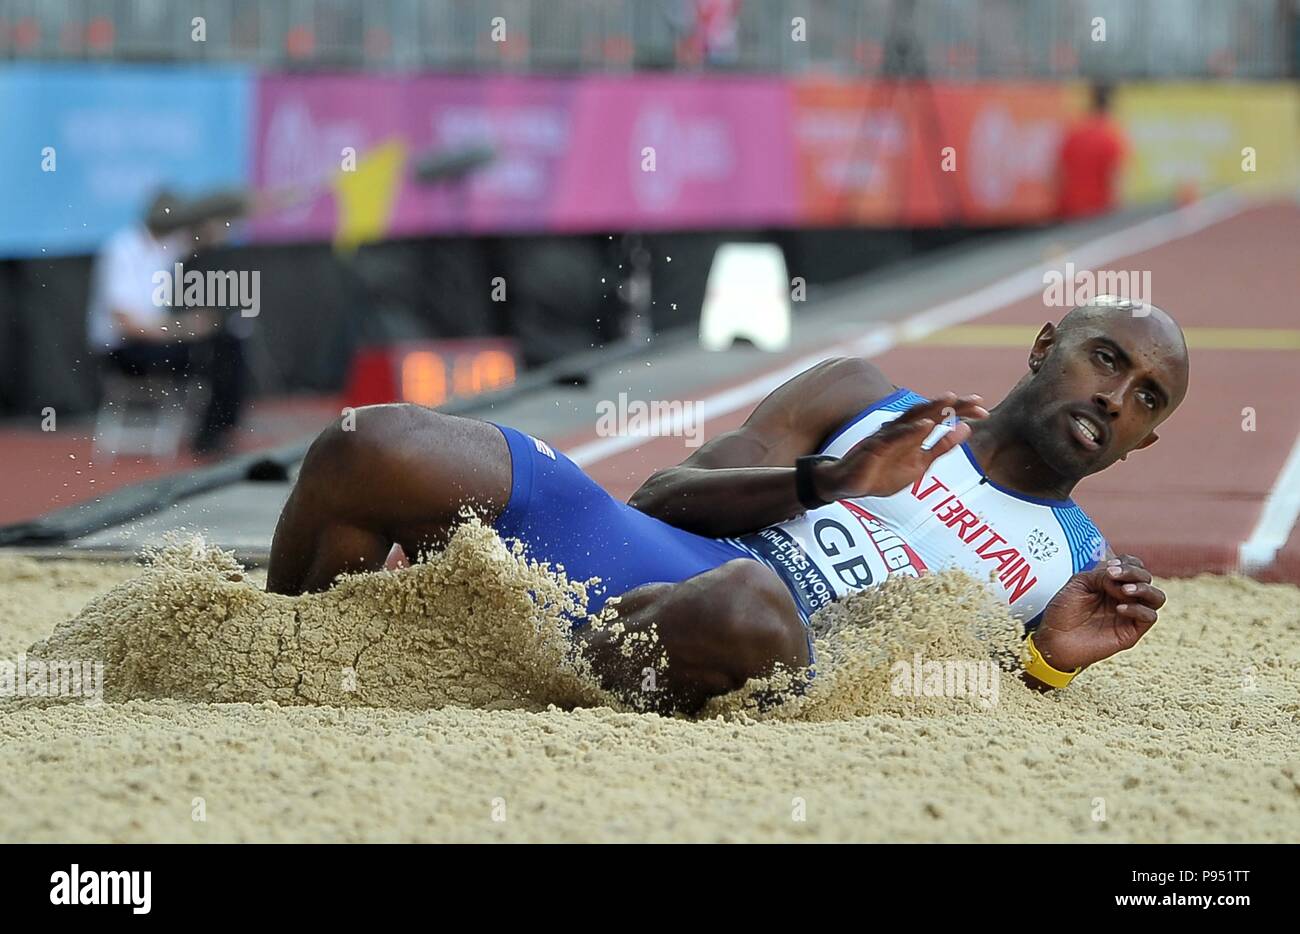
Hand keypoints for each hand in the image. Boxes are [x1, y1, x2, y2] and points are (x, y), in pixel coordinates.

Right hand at [817, 393, 987, 499]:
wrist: (848, 484)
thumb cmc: (882, 472)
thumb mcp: (919, 464)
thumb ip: (941, 447)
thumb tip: (966, 429)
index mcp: (914, 432)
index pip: (941, 417)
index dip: (962, 411)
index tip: (984, 410)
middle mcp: (902, 428)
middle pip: (930, 411)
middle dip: (953, 405)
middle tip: (977, 400)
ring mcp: (887, 435)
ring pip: (912, 418)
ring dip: (931, 408)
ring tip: (951, 399)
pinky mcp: (874, 447)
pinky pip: (893, 438)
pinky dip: (909, 431)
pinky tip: (924, 425)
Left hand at [1032, 554, 1164, 672]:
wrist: (1054, 638)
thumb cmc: (1063, 611)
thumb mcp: (1079, 583)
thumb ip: (1101, 574)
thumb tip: (1118, 575)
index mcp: (1112, 583)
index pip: (1134, 566)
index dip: (1128, 562)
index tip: (1111, 565)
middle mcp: (1124, 597)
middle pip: (1146, 578)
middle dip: (1132, 572)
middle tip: (1112, 574)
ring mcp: (1130, 614)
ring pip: (1156, 597)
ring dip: (1143, 589)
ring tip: (1124, 590)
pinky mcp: (1132, 632)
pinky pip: (1150, 617)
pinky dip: (1137, 609)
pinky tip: (1119, 608)